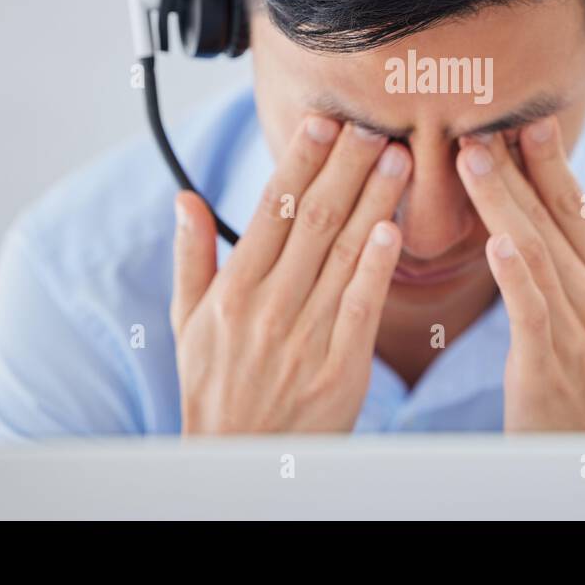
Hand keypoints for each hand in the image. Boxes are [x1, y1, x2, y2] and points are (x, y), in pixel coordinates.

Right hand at [171, 116, 410, 433]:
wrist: (239, 462)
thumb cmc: (214, 388)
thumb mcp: (188, 322)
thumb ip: (191, 257)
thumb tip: (186, 199)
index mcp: (233, 290)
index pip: (270, 210)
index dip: (300, 161)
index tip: (323, 121)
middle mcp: (267, 306)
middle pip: (313, 220)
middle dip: (346, 167)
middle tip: (374, 125)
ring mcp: (304, 335)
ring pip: (343, 253)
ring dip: (373, 201)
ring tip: (398, 159)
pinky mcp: (339, 366)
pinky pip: (360, 306)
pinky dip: (376, 266)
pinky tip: (392, 229)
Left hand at [457, 117, 584, 431]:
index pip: (576, 206)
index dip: (548, 160)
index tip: (521, 116)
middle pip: (553, 217)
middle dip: (516, 166)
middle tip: (480, 120)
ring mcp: (577, 329)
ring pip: (534, 250)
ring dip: (502, 200)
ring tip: (470, 158)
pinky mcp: (546, 363)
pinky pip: (530, 308)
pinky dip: (513, 273)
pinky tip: (494, 240)